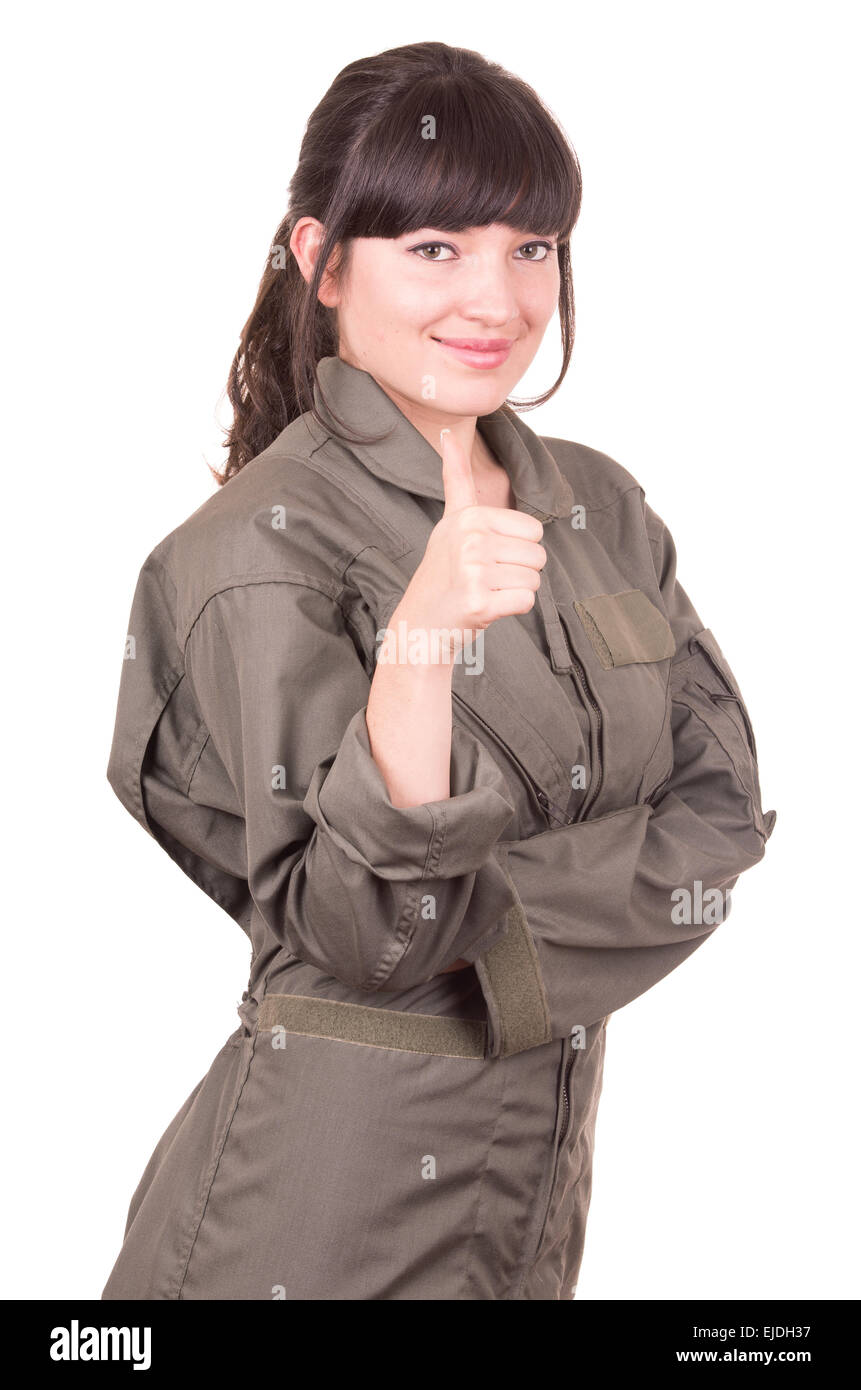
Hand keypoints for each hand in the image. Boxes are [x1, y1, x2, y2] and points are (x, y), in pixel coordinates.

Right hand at [396, 428, 545, 661]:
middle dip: (519, 572)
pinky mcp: (478, 602)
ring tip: (484, 592)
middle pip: (538, 555)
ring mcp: (473, 571)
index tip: (486, 556)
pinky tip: (486, 608)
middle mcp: (470, 539)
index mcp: (470, 517)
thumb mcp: (450, 521)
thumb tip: (447, 432)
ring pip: (534, 580)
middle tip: (486, 579)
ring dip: (514, 592)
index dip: (517, 548)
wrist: (421, 623)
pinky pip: (526, 602)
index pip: (533, 530)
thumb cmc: (444, 573)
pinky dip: (512, 610)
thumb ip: (457, 478)